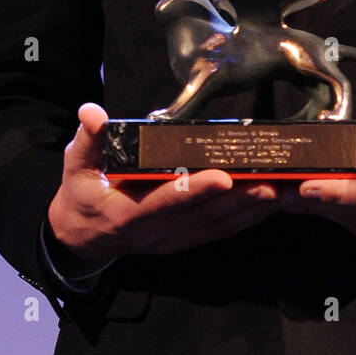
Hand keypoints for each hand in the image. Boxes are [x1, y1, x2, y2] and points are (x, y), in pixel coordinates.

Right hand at [46, 103, 279, 266]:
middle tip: (270, 181)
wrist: (81, 238)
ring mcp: (173, 241)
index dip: (194, 192)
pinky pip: (220, 231)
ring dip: (250, 210)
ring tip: (280, 190)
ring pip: (217, 226)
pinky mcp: (185, 240)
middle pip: (202, 217)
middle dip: (238, 200)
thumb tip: (92, 113)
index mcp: (128, 216)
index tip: (222, 176)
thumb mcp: (76, 167)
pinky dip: (246, 218)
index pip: (165, 203)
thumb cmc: (82, 194)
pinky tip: (269, 203)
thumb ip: (87, 140)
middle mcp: (155, 234)